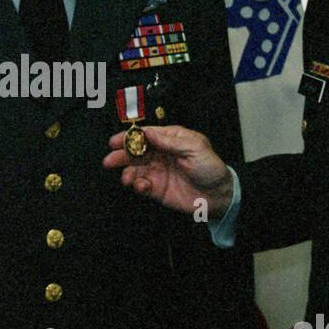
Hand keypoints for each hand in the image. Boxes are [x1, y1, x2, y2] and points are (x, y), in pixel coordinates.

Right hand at [103, 125, 234, 217]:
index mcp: (170, 139)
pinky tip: (141, 186)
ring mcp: (157, 171)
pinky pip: (140, 185)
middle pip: (135, 151)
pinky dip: (137, 185)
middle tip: (110, 160)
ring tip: (127, 178)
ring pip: (135, 169)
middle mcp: (161, 154)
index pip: (146, 135)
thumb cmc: (210, 168)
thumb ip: (169, 140)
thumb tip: (147, 132)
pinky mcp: (156, 188)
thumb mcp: (194, 147)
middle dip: (121, 155)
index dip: (130, 137)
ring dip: (127, 172)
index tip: (116, 141)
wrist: (218, 196)